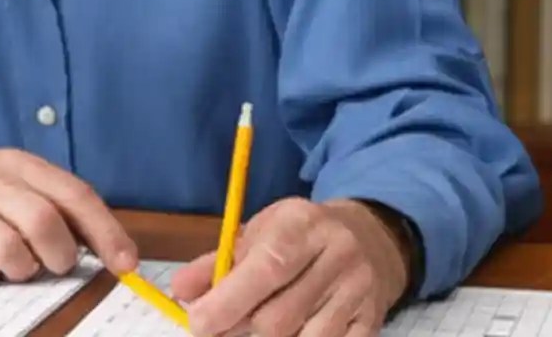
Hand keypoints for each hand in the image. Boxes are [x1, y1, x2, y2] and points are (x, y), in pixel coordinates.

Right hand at [0, 148, 138, 285]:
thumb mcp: (9, 180)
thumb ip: (52, 203)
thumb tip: (106, 243)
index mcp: (16, 164)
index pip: (73, 194)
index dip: (106, 231)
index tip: (126, 262)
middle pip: (44, 220)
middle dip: (61, 253)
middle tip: (57, 264)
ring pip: (11, 249)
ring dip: (24, 268)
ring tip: (14, 264)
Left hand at [170, 198, 410, 335]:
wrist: (371, 235)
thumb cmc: (301, 234)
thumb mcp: (259, 232)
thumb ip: (217, 262)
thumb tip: (179, 292)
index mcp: (303, 225)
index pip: (265, 270)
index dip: (228, 303)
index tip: (198, 324)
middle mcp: (337, 257)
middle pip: (280, 317)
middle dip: (240, 330)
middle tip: (221, 328)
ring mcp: (358, 292)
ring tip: (256, 327)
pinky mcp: (371, 322)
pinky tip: (289, 333)